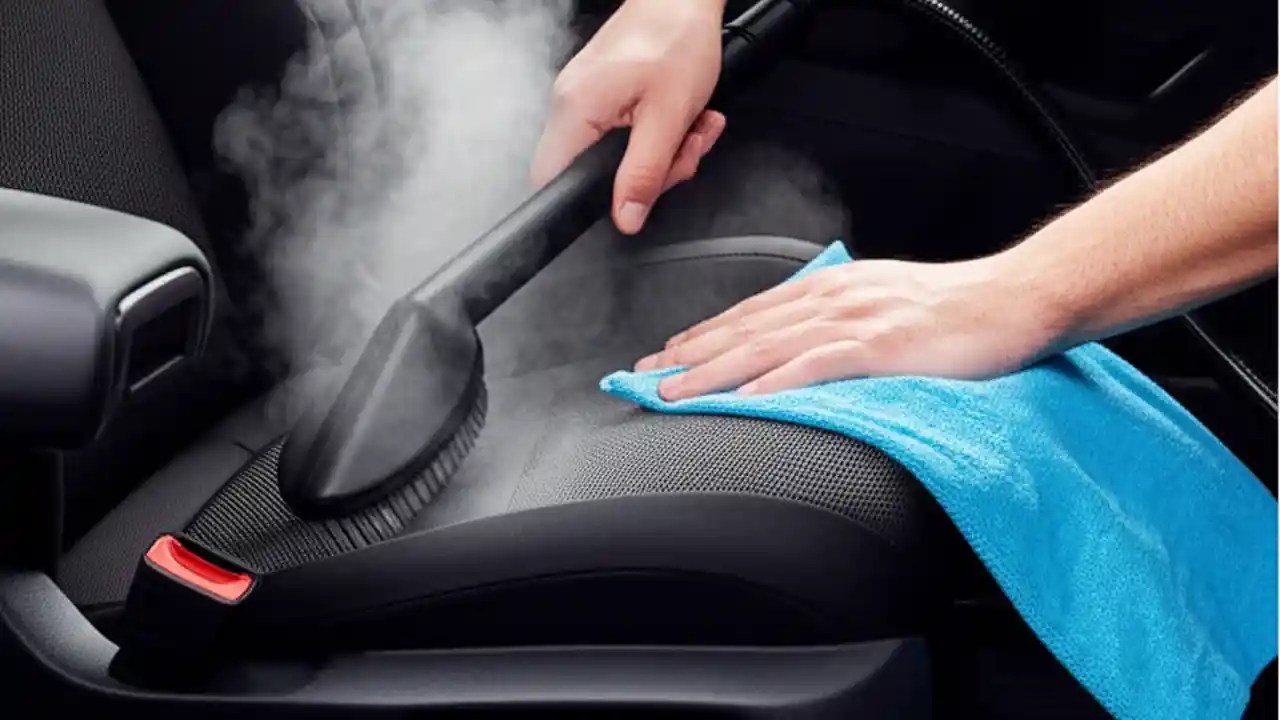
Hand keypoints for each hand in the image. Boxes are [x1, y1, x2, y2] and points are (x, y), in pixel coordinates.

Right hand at [531, 0, 726, 234]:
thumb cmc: (675, 39)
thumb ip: (645, 173)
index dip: (584, 200)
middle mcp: (568, 104)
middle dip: (650, 173)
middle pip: (591, 173)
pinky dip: (656, 134)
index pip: (550, 180)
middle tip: (685, 150)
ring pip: (614, 155)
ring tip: (694, 128)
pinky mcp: (600, 93)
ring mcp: (582, 97)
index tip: (629, 195)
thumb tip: (625, 219)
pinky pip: (620, 133)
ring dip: (663, 153)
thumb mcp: (669, 118)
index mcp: (575, 110)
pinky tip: (683, 119)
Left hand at [636, 256, 1063, 399]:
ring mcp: (856, 319)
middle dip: (688, 354)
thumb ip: (840, 318)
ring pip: (766, 345)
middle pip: (745, 329)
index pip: (751, 313)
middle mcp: (833, 297)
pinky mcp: (882, 345)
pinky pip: (816, 365)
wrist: (1016, 297)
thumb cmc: (955, 305)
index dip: (702, 334)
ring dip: (712, 369)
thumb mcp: (883, 301)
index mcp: (831, 287)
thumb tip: (802, 342)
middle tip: (643, 377)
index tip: (665, 354)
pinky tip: (744, 399)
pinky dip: (774, 382)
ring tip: (672, 391)